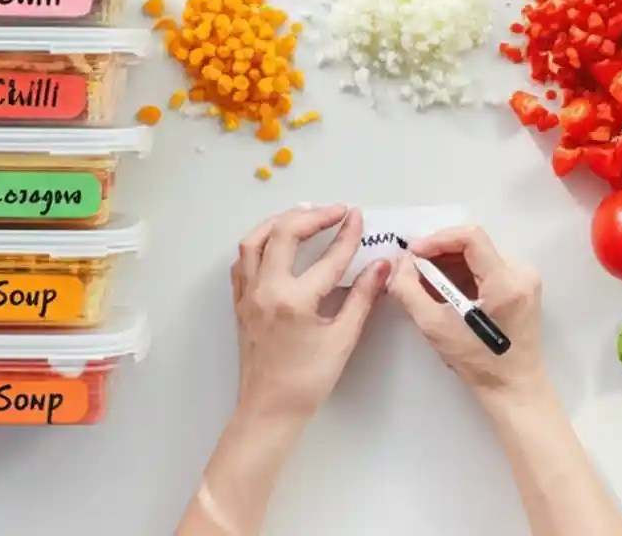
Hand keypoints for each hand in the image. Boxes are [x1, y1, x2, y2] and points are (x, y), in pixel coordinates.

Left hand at [231, 205, 390, 420]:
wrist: (269, 410)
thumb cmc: (306, 381)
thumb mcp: (343, 339)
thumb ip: (362, 297)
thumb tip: (381, 267)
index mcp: (294, 301)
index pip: (327, 257)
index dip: (346, 234)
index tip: (358, 217)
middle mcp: (266, 290)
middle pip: (284, 234)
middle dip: (312, 216)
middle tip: (335, 212)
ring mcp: (248, 295)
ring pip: (255, 241)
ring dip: (279, 222)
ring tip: (303, 215)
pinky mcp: (240, 303)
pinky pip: (243, 261)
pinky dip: (259, 244)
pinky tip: (275, 243)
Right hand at [389, 225, 545, 401]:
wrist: (512, 386)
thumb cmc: (479, 363)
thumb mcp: (436, 327)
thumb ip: (410, 291)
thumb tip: (399, 264)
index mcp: (506, 283)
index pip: (471, 237)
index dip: (438, 239)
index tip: (415, 253)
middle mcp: (521, 274)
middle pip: (473, 245)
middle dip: (439, 253)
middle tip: (413, 269)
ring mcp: (524, 278)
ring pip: (478, 254)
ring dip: (448, 264)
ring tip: (425, 282)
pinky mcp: (521, 285)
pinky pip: (485, 266)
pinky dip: (462, 273)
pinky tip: (445, 290)